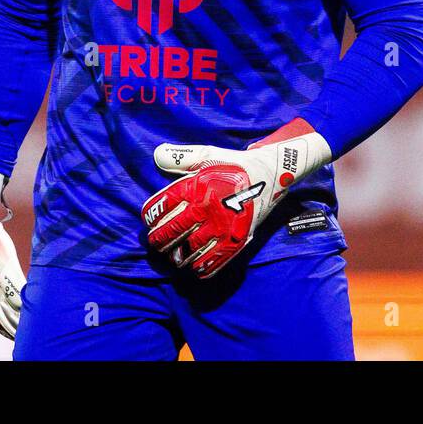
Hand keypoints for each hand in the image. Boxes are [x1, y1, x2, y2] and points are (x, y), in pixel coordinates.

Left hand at [141, 119, 330, 278]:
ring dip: (177, 256)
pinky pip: (215, 260)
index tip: (149, 221)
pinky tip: (195, 268)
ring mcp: (223, 226)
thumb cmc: (235, 165)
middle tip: (155, 243)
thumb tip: (156, 155)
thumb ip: (182, 157)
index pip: (164, 205)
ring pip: (190, 249)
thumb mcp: (209, 155)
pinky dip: (202, 267)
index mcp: (198, 186)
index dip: (151, 216)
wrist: (273, 172)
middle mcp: (208, 207)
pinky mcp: (238, 238)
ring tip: (173, 256)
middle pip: (173, 230)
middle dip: (159, 239)